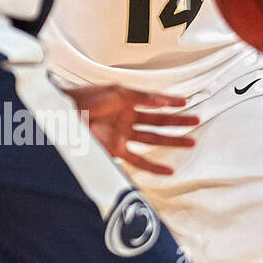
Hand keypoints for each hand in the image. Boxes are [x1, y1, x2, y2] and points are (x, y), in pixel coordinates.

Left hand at [70, 85, 197, 176]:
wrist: (66, 112)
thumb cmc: (87, 98)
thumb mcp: (117, 92)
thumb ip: (142, 97)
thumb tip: (163, 101)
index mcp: (128, 102)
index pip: (155, 103)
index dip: (170, 102)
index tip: (186, 102)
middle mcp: (128, 119)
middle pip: (159, 122)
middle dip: (178, 123)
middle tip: (196, 122)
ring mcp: (123, 135)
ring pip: (153, 139)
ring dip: (172, 141)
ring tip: (191, 142)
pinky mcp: (116, 150)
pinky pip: (139, 160)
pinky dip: (153, 166)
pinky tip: (168, 169)